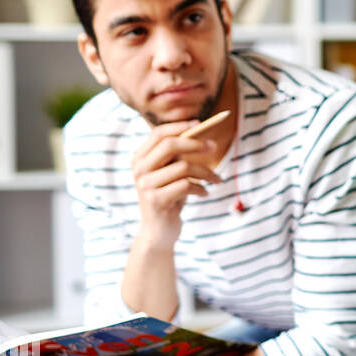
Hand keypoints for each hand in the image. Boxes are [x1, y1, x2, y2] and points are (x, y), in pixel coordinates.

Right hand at [131, 119, 222, 247]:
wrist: (159, 231)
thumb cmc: (170, 197)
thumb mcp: (172, 173)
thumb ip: (177, 155)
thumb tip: (199, 130)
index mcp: (140, 159)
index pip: (158, 134)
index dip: (179, 126)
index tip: (199, 123)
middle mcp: (139, 170)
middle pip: (170, 145)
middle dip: (196, 144)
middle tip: (214, 147)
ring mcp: (145, 186)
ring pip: (184, 167)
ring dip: (206, 172)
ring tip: (216, 180)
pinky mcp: (156, 201)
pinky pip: (186, 186)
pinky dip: (201, 188)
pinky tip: (204, 194)